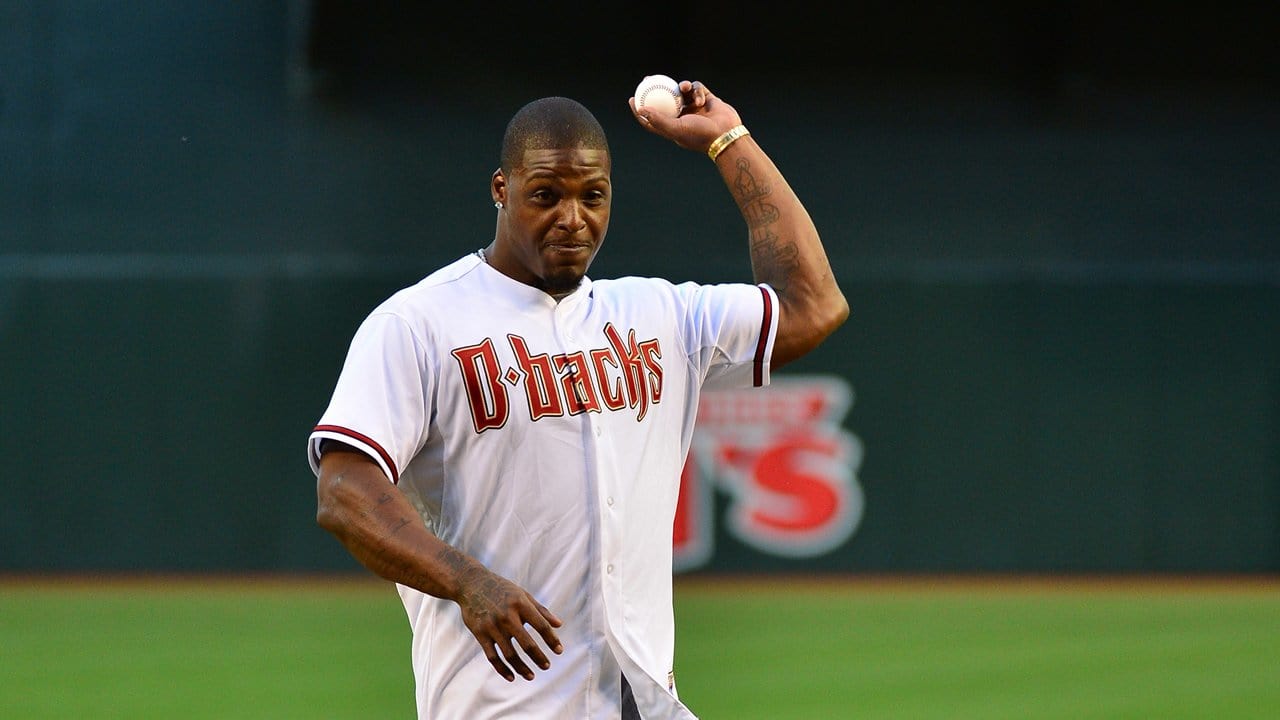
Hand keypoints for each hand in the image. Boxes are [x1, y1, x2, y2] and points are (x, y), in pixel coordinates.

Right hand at [454, 566, 563, 681]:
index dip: (552, 640)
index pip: (541, 625)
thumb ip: (541, 611)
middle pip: (527, 643)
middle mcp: (507, 616)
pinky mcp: (480, 633)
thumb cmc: (502, 589)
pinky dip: (502, 669)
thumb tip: (559, 625)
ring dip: (522, 668)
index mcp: (520, 604)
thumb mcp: (523, 595)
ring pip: (509, 654)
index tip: (559, 651)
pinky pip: (492, 657)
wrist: (471, 584)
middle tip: (546, 666)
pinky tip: (512, 677)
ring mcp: (492, 626)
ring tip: (531, 676)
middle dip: (538, 657)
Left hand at [628, 80, 743, 154]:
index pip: (652, 117)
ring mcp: (694, 107)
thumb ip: (658, 120)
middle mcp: (682, 116)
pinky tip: (699, 97)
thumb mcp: (676, 129)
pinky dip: (697, 91)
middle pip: (665, 100)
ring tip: (683, 87)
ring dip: (682, 88)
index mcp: (672, 126)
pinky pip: (697, 88)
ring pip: (681, 92)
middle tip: (648, 80)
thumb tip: (640, 110)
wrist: (726, 133)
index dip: (640, 109)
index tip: (632, 99)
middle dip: (656, 89)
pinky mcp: (706, 99)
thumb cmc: (700, 135)